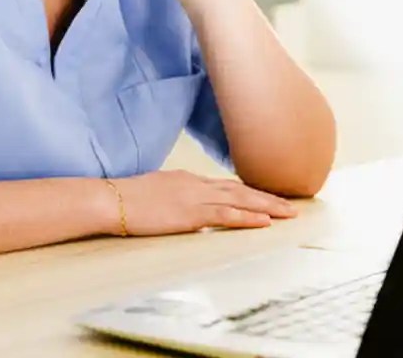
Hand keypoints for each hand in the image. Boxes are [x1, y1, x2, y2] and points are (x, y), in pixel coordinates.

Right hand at [109, 170, 298, 235]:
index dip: (250, 192)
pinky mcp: (191, 214)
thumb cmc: (124, 199)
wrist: (111, 199)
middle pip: (240, 190)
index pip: (226, 186)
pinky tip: (265, 221)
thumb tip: (182, 207)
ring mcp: (195, 198)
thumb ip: (173, 198)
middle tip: (291, 206)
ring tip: (289, 214)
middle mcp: (197, 184)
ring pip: (240, 200)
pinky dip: (248, 217)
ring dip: (267, 207)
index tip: (268, 198)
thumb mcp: (155, 193)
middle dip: (268, 198)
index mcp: (188, 180)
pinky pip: (226, 215)